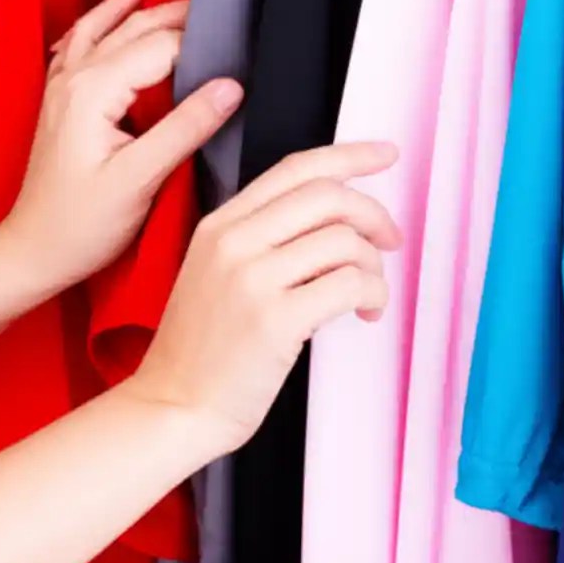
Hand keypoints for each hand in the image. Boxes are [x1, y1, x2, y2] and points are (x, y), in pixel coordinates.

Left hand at [2, 0, 243, 291]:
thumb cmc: (81, 225)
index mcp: (94, 90)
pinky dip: (98, 23)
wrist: (33, 251)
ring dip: (134, 8)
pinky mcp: (60, 102)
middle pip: (134, 29)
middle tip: (222, 10)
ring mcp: (62, 87)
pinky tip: (109, 14)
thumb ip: (186, 128)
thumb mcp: (140, 180)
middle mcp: (74, 78)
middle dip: (176, 16)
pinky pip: (78, 44)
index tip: (239, 51)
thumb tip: (230, 87)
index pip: (162, 48)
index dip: (203, 45)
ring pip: (103, 29)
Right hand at [126, 143, 401, 454]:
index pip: (294, 169)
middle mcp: (234, 242)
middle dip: (374, 214)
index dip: (349, 156)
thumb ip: (260, 240)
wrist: (172, 407)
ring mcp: (252, 279)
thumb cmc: (200, 352)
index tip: (385, 155)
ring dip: (373, 267)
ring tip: (367, 295)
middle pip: (327, 196)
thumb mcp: (214, 274)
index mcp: (220, 225)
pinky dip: (372, 295)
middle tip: (391, 241)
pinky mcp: (275, 320)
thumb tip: (335, 223)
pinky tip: (364, 313)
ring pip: (344, 241)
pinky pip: (349, 284)